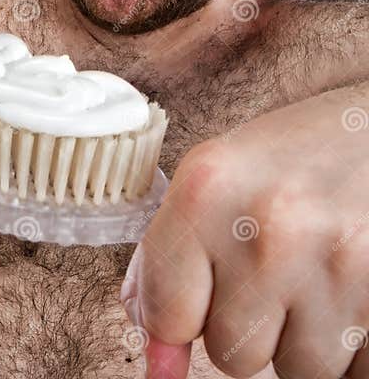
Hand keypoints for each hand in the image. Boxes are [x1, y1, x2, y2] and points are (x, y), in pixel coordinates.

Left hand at [121, 84, 368, 377]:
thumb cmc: (298, 150)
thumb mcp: (219, 177)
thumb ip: (173, 259)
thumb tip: (158, 359)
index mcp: (208, 188)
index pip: (165, 314)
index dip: (181, 310)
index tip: (200, 290)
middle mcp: (269, 229)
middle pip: (232, 353)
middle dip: (249, 321)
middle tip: (276, 260)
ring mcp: (336, 266)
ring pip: (297, 370)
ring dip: (304, 335)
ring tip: (318, 266)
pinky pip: (353, 373)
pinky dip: (351, 344)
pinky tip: (350, 285)